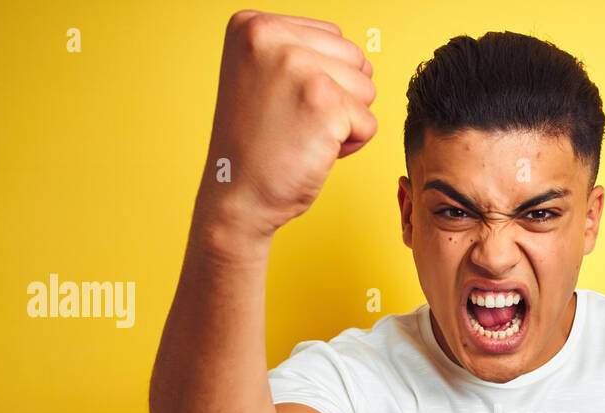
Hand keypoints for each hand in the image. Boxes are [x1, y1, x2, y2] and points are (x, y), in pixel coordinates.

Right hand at [196, 11, 378, 247]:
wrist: (235, 196)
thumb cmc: (257, 145)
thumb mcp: (265, 77)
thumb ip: (303, 53)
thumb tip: (365, 59)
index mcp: (253, 24)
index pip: (332, 38)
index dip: (320, 80)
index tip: (281, 104)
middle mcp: (271, 36)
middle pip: (355, 59)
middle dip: (338, 98)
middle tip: (294, 123)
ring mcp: (298, 67)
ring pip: (367, 89)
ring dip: (344, 122)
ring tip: (302, 135)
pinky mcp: (324, 103)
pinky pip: (369, 124)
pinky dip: (349, 147)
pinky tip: (311, 151)